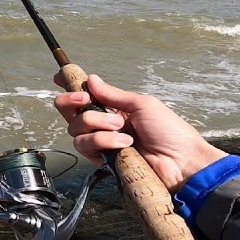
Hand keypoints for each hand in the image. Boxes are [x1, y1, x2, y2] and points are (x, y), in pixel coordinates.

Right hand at [53, 74, 225, 193]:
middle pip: (70, 111)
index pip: (86, 95)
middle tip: (86, 100)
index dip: (70, 85)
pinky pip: (86, 146)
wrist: (181, 162)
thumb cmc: (169, 130)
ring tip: (122, 130)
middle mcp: (103, 123)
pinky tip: (123, 144)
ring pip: (76, 129)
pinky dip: (103, 141)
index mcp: (114, 107)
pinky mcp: (102, 160)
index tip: (59, 77)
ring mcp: (102, 143)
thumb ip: (113, 94)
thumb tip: (90, 79)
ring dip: (98, 125)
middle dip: (73, 102)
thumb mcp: (142, 104)